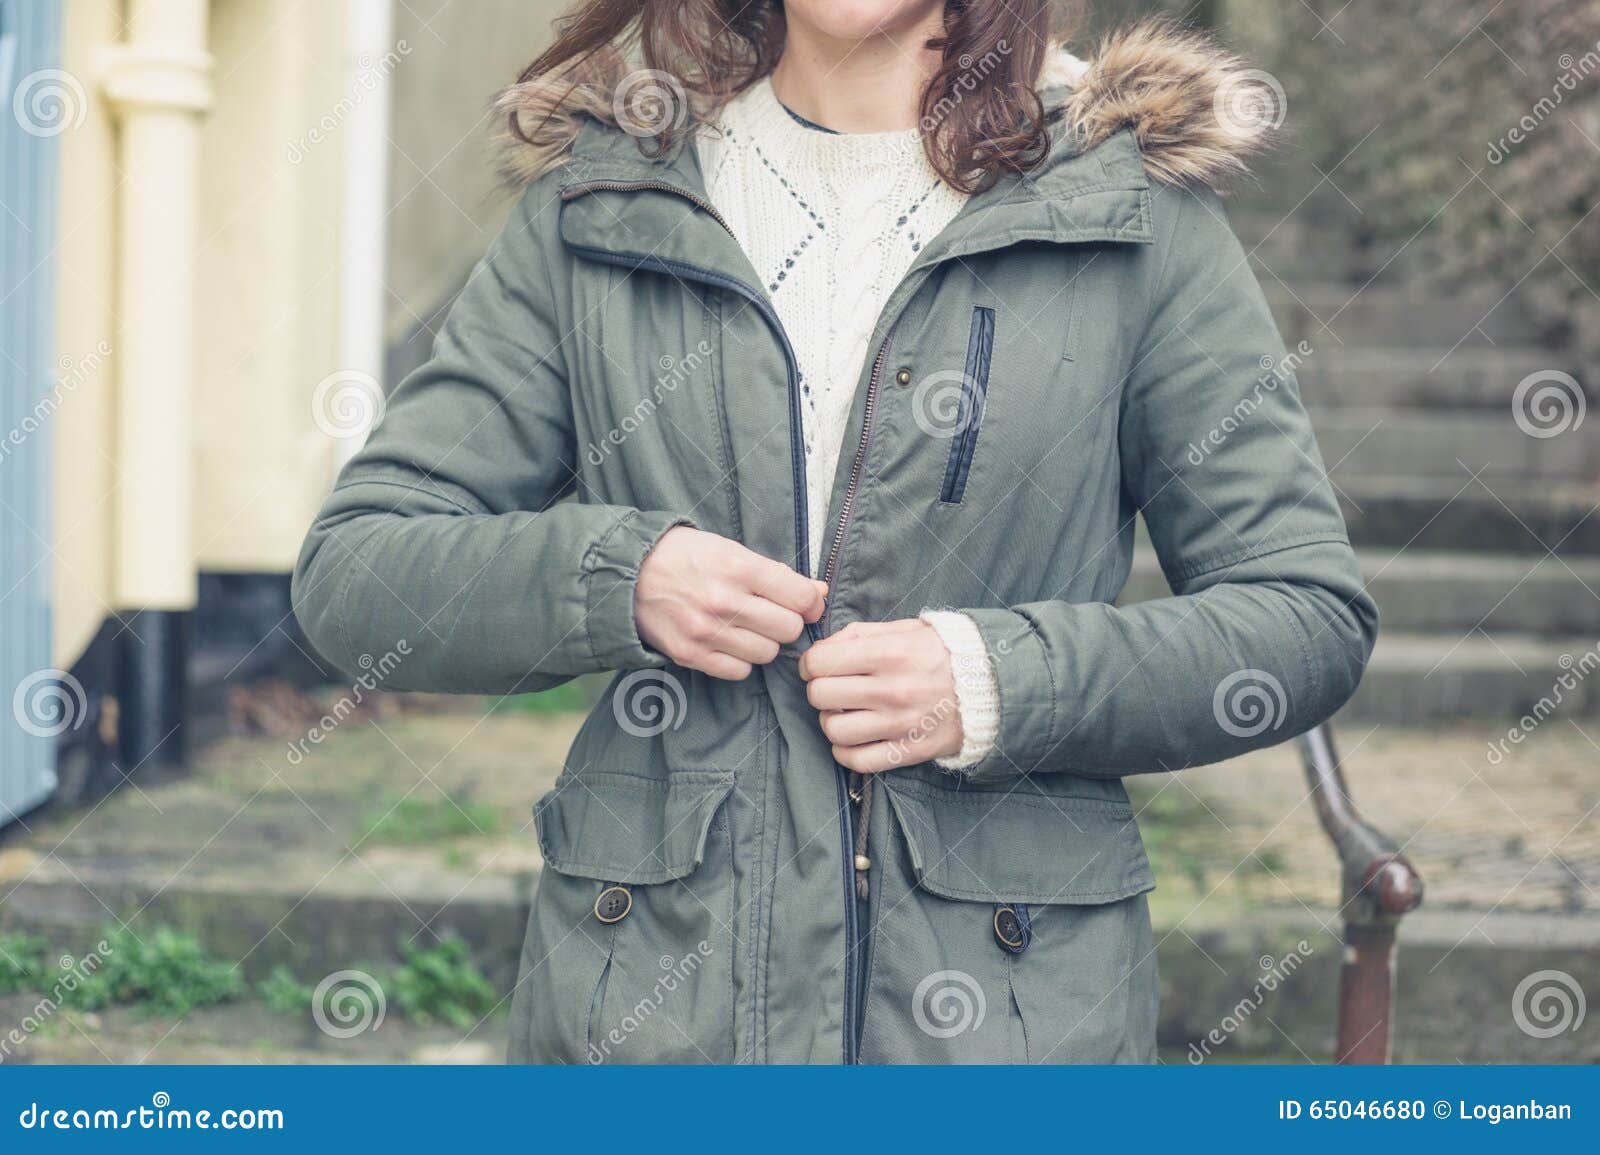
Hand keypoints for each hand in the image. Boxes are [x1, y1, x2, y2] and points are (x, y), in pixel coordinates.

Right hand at [635, 526, 827, 679]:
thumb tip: (819, 592)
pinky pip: (739, 672)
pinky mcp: (691, 655)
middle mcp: (724, 602)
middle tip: (773, 616)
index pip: (800, 597)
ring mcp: (706, 632)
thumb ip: (776, 574)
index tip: (806, 604)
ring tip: (746, 627)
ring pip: (766, 654)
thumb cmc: (686, 557)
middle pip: (787, 630)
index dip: (811, 603)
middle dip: (787, 623)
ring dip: (763, 643)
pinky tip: (729, 643)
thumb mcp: (731, 550)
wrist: (629, 574)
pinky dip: (740, 661)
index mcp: (738, 568)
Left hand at [798, 619, 963, 771]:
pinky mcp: (907, 751)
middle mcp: (891, 690)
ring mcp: (899, 725)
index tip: (817, 666)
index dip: (810, 664)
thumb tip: (823, 648)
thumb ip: (861, 634)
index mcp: (889, 653)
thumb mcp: (906, 630)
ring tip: (843, 712)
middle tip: (832, 688)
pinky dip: (845, 751)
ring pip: (833, 729)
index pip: (821, 662)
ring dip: (831, 720)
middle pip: (820, 695)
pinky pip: (856, 760)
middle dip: (820, 690)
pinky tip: (853, 737)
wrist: (990, 687)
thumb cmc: (941, 653)